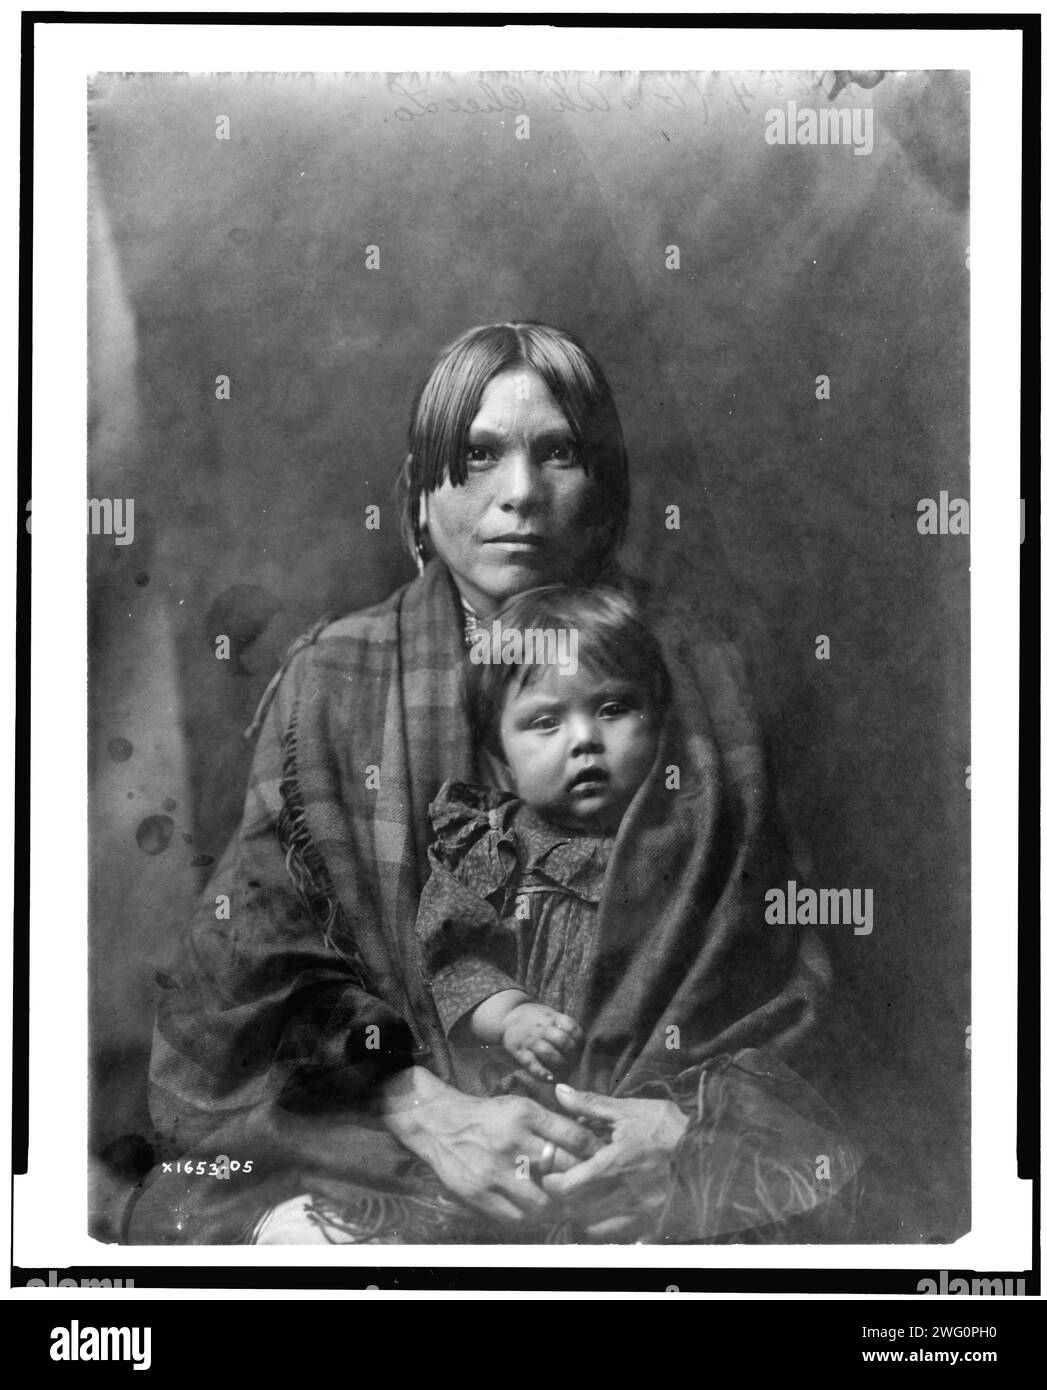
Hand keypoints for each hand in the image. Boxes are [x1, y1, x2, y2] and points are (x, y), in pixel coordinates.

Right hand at [377, 1068, 600, 1225]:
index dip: (593, 1152)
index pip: (573, 1137)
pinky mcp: (479, 1193)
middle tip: (590, 1188)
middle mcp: (512, 1141)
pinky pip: (516, 1217)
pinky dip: (532, 1218)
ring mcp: (494, 1170)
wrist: (439, 1123)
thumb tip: (588, 1140)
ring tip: (566, 1205)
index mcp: (526, 1114)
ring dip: (557, 1206)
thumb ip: (551, 1122)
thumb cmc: (487, 1115)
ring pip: (542, 1201)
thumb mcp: (520, 1105)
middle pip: (562, 1169)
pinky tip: (539, 1212)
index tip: (603, 1160)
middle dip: (580, 1180)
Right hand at [501, 1003, 584, 1081]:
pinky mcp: (520, 1052)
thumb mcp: (550, 1014)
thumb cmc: (536, 1018)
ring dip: (560, 1062)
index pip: (572, 1027)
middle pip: (562, 1040)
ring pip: (548, 1052)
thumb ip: (564, 1026)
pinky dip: (541, 1072)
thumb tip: (584, 1043)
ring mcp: (531, 1040)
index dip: (580, 1039)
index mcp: (552, 1017)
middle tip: (575, 1060)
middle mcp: (542, 1028)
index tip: (582, 1047)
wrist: (508, 1015)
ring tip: (564, 1067)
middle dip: (572, 1052)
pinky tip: (550, 1078)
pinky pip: (531, 1064)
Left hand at [541, 1084, 688, 1239]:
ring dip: (583, 1217)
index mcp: (611, 1166)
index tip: (552, 1173)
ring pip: (594, 1228)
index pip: (566, 1187)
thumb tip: (560, 1092)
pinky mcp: (652, 1225)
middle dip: (564, 1200)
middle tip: (565, 1186)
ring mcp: (637, 1214)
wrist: (708, 1148)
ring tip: (584, 1200)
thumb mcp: (627, 1110)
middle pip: (575, 1211)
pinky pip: (620, 1238)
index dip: (553, 1182)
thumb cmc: (666, 1127)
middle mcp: (621, 1196)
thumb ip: (589, 1104)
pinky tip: (607, 1214)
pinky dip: (607, 1229)